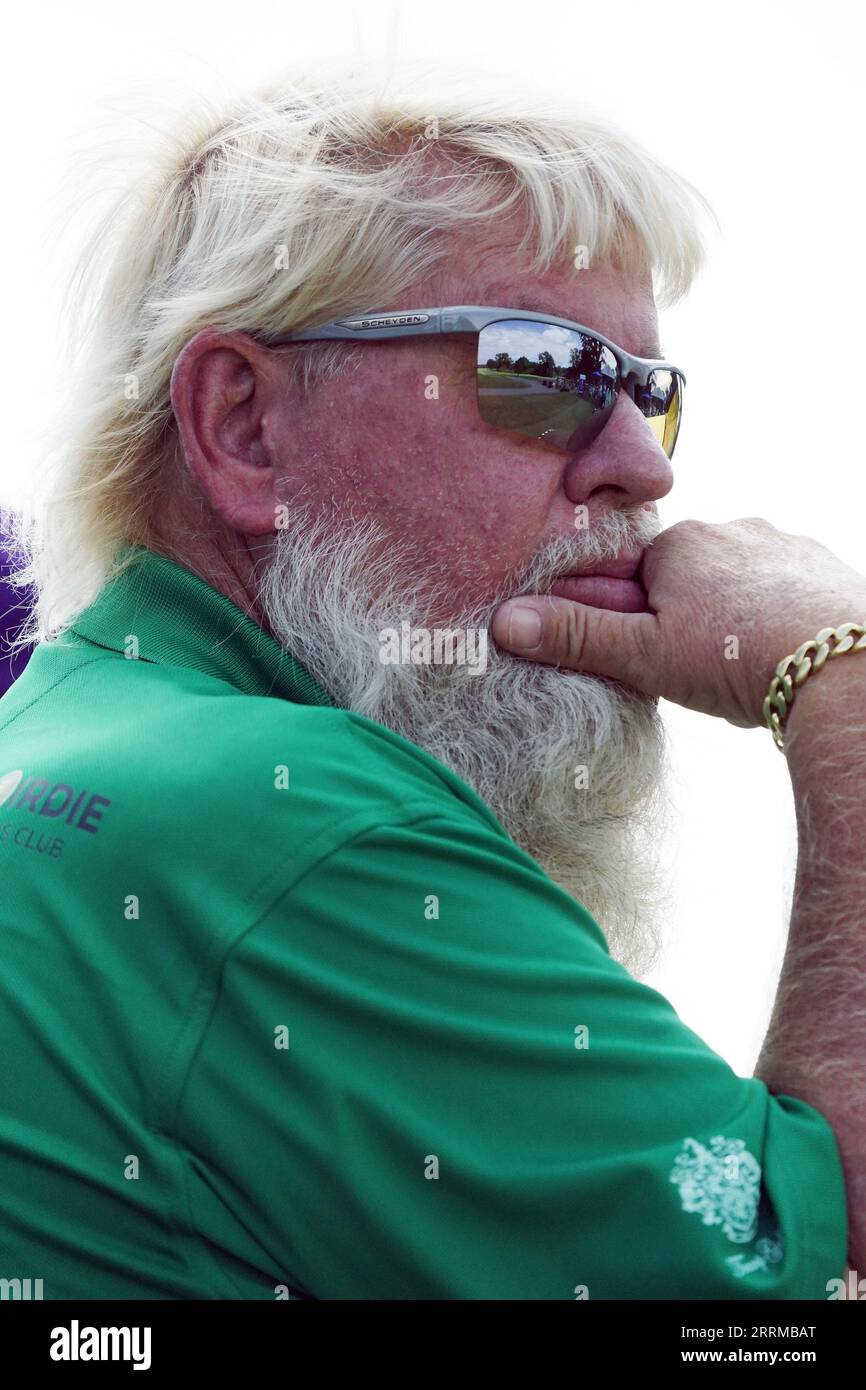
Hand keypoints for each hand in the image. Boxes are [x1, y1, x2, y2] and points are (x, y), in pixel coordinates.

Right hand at [491, 518, 865, 727]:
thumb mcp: (644, 655)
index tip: (655, 654)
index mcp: (682, 543)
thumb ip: (577, 636)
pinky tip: (781, 654)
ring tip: (742, 667)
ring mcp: (785, 545)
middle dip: (688, 616)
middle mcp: (734, 529)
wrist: (839, 664)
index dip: (640, 617)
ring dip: (734, 617)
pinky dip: (778, 617)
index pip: (641, 573)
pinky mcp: (824, 569)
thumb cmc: (735, 658)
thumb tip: (504, 621)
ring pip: (740, 583)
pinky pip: (785, 590)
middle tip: (700, 669)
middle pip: (691, 576)